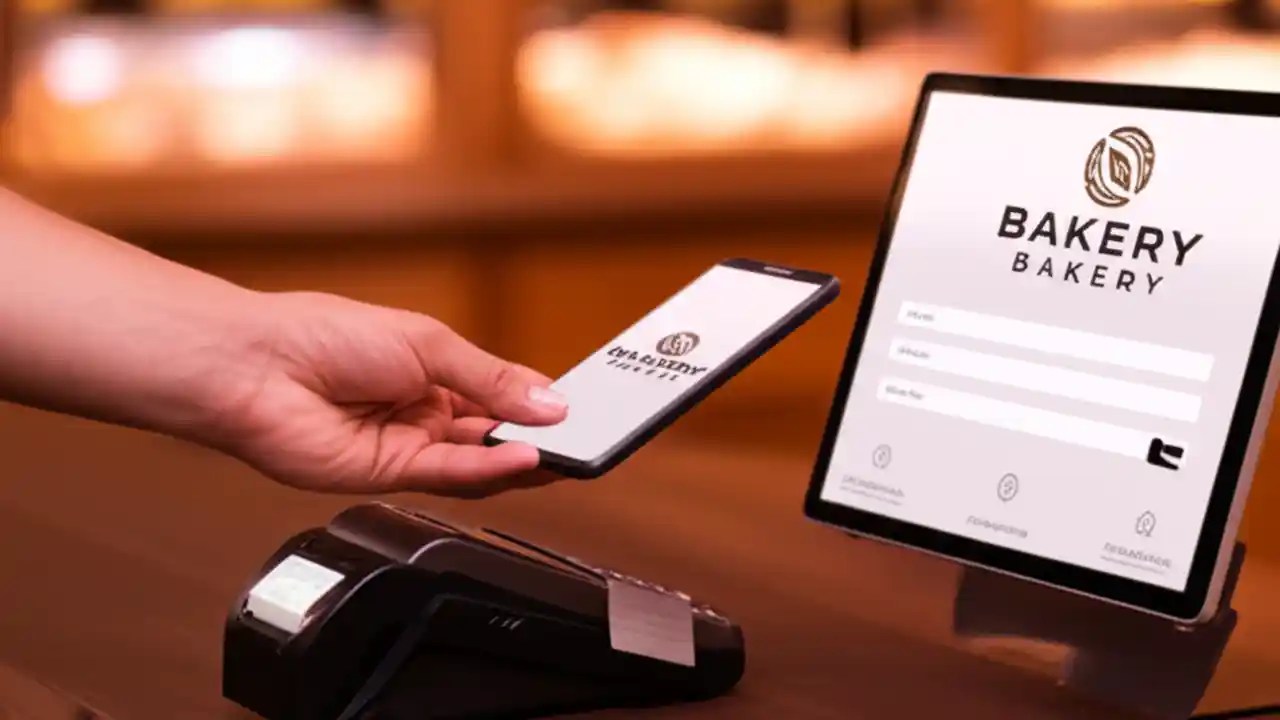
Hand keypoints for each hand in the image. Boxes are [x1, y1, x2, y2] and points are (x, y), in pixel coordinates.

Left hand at [201, 292, 567, 497]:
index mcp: (433, 370)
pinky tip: (522, 459)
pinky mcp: (388, 475)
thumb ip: (491, 377)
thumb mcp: (428, 342)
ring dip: (522, 458)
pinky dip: (490, 469)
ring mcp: (406, 445)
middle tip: (584, 438)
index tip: (579, 407)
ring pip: (478, 462)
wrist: (259, 366)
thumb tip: (549, 399)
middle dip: (539, 436)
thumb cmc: (325, 334)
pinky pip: (450, 475)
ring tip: (563, 451)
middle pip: (494, 433)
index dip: (538, 402)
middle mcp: (423, 411)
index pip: (500, 393)